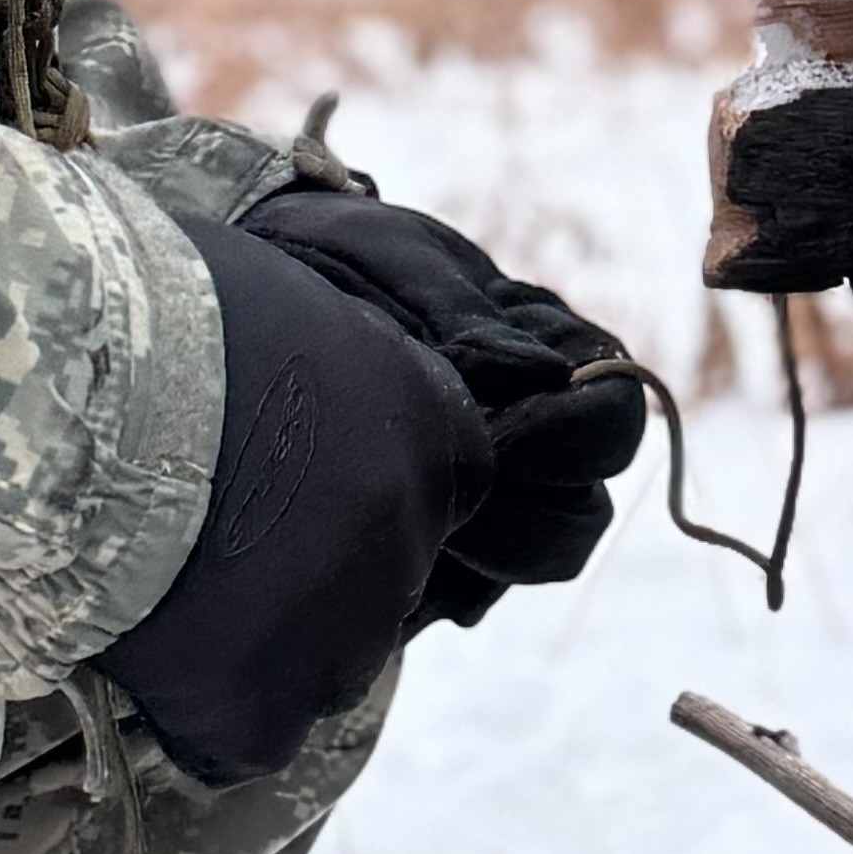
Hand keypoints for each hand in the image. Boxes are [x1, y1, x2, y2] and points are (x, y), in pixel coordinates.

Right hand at [95, 214, 491, 788]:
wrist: (64, 403)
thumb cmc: (146, 310)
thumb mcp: (270, 296)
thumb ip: (314, 351)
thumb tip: (293, 357)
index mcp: (423, 418)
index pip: (449, 474)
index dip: (369, 483)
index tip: (302, 480)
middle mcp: (407, 530)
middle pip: (380, 577)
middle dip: (312, 568)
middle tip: (212, 541)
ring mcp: (343, 633)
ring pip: (323, 665)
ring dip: (261, 645)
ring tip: (160, 596)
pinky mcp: (262, 710)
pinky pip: (244, 737)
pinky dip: (200, 714)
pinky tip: (142, 659)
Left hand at [228, 186, 647, 623]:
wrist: (241, 283)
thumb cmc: (333, 257)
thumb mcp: (395, 260)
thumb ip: (468, 312)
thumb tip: (541, 373)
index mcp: (548, 361)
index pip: (612, 426)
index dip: (569, 439)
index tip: (490, 423)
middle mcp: (531, 437)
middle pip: (581, 519)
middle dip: (518, 518)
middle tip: (436, 487)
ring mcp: (483, 499)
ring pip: (529, 566)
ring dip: (476, 558)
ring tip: (396, 516)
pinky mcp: (427, 543)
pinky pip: (455, 596)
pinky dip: (419, 583)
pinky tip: (358, 544)